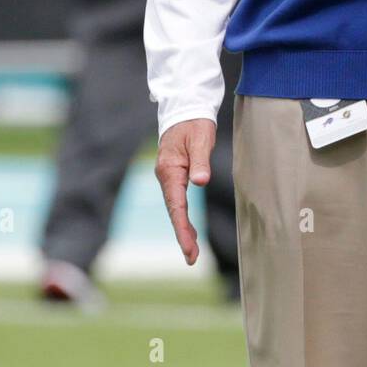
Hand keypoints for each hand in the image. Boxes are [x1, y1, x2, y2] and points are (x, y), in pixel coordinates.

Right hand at [155, 118, 215, 264]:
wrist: (186, 108)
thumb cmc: (194, 122)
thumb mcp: (201, 138)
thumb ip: (201, 160)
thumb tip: (200, 182)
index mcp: (169, 169)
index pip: (176, 205)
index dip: (182, 228)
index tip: (189, 248)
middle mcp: (165, 176)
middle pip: (173, 211)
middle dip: (182, 235)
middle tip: (192, 258)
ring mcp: (169, 176)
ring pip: (174, 208)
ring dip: (182, 229)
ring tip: (192, 252)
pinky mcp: (175, 175)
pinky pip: (177, 201)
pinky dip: (183, 217)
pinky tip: (189, 231)